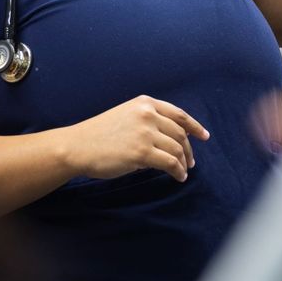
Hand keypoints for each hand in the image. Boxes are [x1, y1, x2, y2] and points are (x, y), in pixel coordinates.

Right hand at [68, 95, 209, 182]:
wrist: (77, 146)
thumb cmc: (99, 135)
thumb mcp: (125, 117)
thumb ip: (147, 122)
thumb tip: (170, 141)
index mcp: (144, 104)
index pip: (178, 114)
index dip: (194, 126)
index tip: (204, 136)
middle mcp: (147, 114)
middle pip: (180, 133)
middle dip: (188, 149)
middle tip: (190, 162)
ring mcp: (145, 133)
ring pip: (177, 149)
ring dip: (183, 163)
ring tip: (183, 172)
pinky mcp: (142, 152)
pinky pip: (170, 163)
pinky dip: (178, 171)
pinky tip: (178, 177)